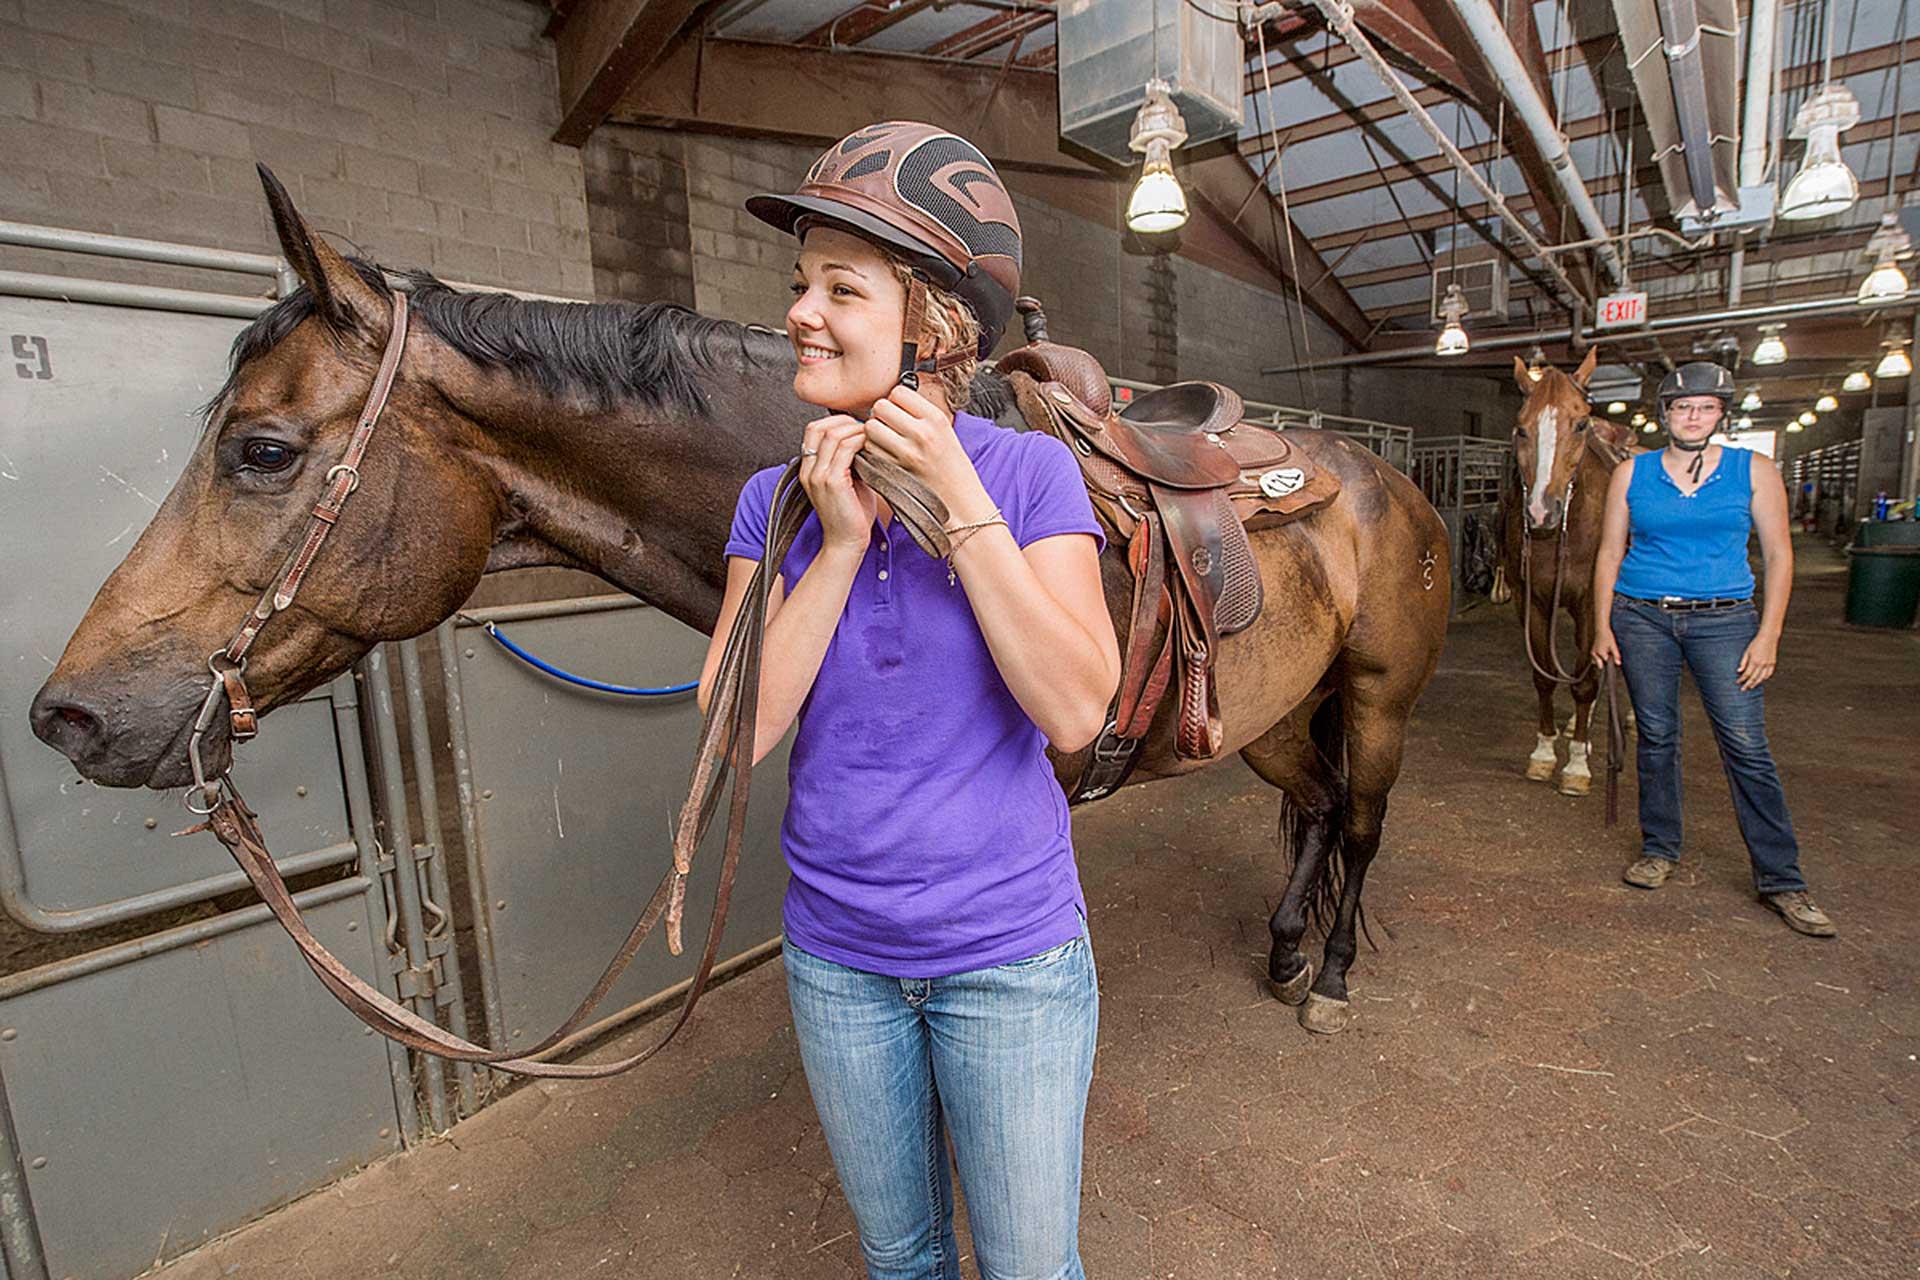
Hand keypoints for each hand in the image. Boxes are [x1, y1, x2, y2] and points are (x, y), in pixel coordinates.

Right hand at [799, 414, 875, 550]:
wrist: (846, 544)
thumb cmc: (852, 515)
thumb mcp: (847, 482)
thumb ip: (849, 460)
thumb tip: (866, 438)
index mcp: (808, 469)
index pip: (813, 429)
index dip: (835, 421)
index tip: (857, 426)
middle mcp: (809, 470)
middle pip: (821, 427)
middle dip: (847, 422)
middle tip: (867, 428)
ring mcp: (818, 476)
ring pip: (833, 435)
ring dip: (856, 430)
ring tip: (872, 437)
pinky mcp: (832, 482)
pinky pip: (845, 449)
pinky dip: (861, 441)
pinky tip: (872, 448)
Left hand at [862, 384, 977, 507]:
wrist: (960, 502)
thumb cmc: (952, 467)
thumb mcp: (944, 432)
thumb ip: (920, 414)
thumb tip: (892, 399)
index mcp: (936, 418)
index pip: (899, 392)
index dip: (895, 401)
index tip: (899, 412)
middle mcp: (922, 433)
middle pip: (880, 407)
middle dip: (881, 415)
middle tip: (888, 427)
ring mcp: (907, 453)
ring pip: (870, 427)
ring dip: (873, 433)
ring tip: (886, 442)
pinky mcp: (895, 471)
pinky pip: (870, 450)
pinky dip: (872, 451)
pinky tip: (885, 456)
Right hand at [1591, 627, 1621, 667]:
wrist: (1601, 629)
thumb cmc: (1607, 636)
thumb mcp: (1613, 646)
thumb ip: (1616, 655)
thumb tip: (1618, 664)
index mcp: (1600, 654)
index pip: (1606, 664)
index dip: (1611, 662)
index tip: (1614, 658)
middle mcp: (1595, 654)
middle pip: (1599, 665)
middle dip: (1605, 663)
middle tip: (1609, 656)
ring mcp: (1592, 653)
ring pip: (1595, 662)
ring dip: (1600, 661)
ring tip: (1606, 655)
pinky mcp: (1592, 651)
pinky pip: (1594, 659)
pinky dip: (1598, 658)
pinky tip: (1603, 652)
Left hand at [1736, 632, 1778, 688]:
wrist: (1769, 637)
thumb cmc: (1756, 643)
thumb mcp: (1747, 651)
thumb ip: (1743, 662)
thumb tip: (1739, 671)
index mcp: (1754, 661)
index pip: (1747, 674)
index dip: (1741, 679)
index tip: (1737, 682)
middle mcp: (1762, 664)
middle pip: (1754, 678)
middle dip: (1747, 685)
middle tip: (1743, 689)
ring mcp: (1769, 664)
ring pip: (1762, 678)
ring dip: (1756, 683)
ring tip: (1750, 686)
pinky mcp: (1773, 663)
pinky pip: (1769, 674)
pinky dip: (1764, 678)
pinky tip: (1760, 680)